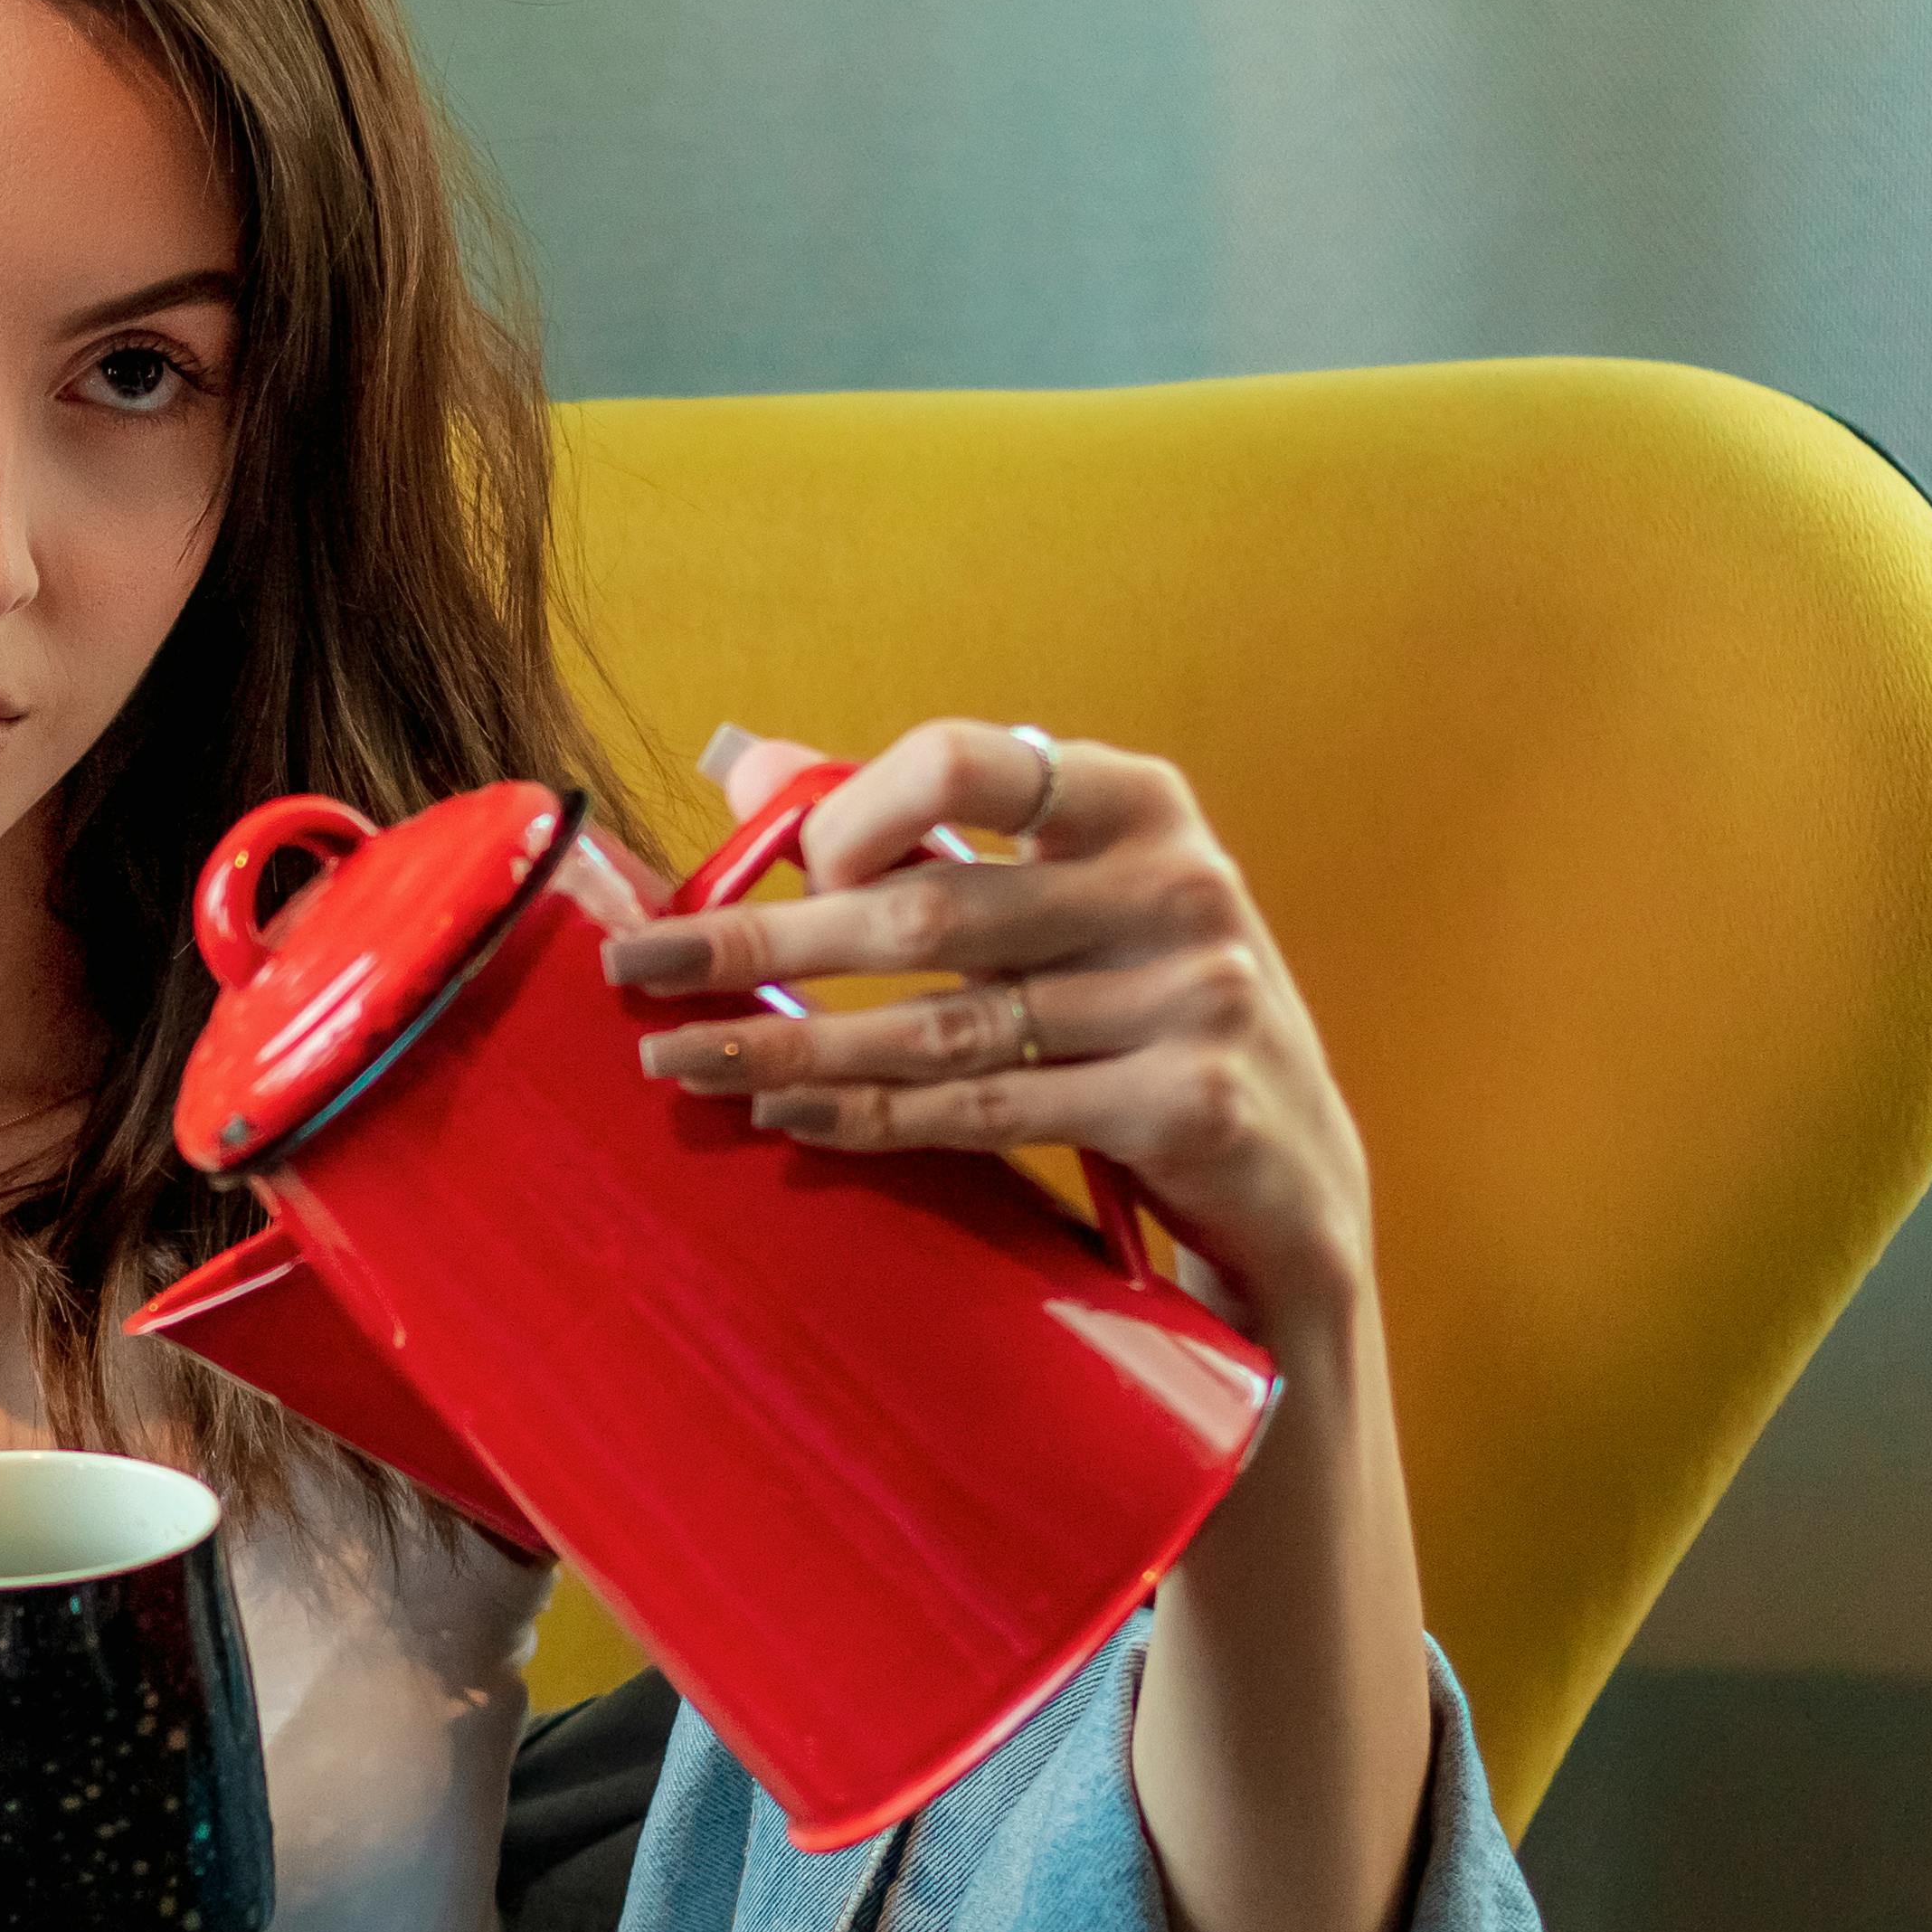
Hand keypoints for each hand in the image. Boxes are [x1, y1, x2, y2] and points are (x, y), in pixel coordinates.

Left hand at [600, 719, 1375, 1354]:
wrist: (1290, 1173)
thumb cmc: (1139, 1008)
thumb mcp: (1063, 899)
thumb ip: (920, 828)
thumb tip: (742, 765)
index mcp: (1138, 802)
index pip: (971, 758)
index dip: (857, 808)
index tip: (790, 866)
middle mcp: (1176, 887)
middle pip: (928, 911)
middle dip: (763, 944)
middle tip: (641, 967)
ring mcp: (1196, 998)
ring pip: (944, 1027)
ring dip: (792, 1047)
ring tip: (683, 1058)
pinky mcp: (1189, 1108)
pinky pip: (990, 1113)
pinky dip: (877, 1117)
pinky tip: (791, 1117)